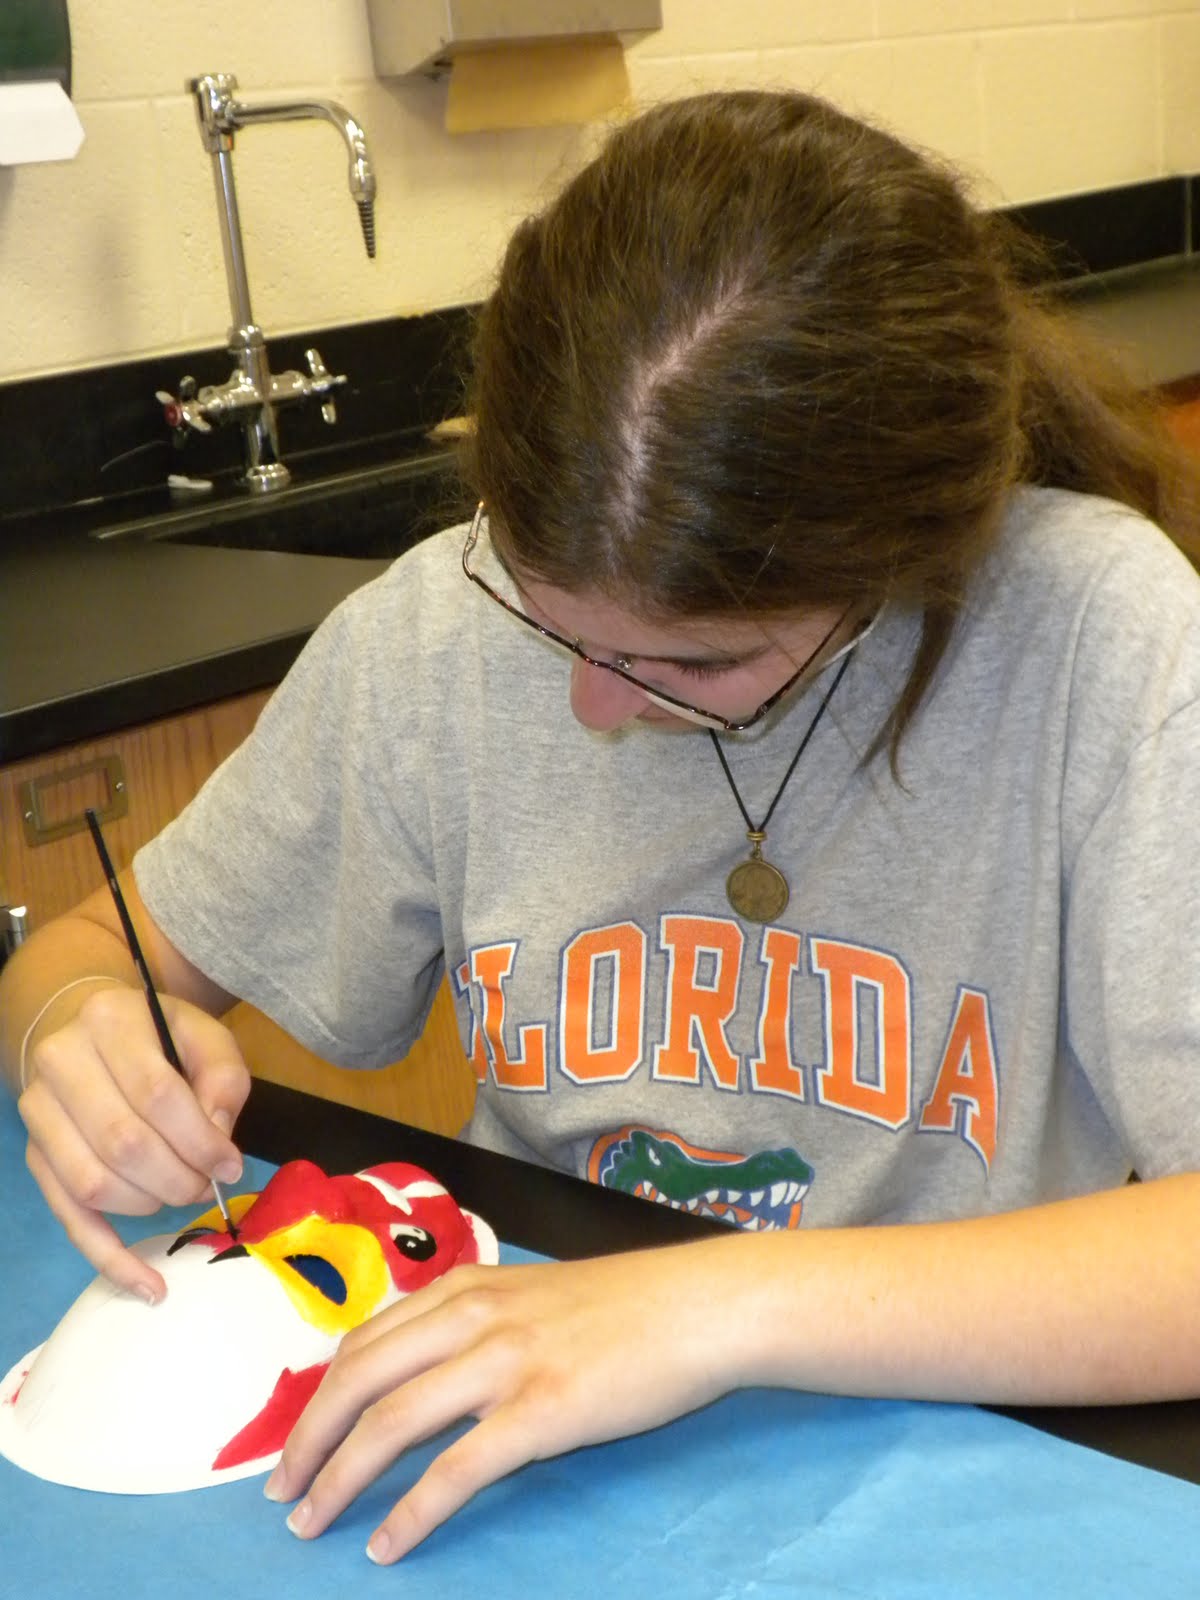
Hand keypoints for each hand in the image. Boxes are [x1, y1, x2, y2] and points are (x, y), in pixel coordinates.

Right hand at [18, 983, 248, 1301]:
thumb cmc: (158, 1035)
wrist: (88, 1028)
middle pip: (124, 1144)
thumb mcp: (205, 1036)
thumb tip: (219, 1144)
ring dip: (151, 1206)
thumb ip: (223, 1080)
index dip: (200, 1140)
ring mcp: (38, 1113)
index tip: (231, 1163)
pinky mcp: (34, 1157)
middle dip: (178, 1177)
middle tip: (207, 1184)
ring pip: (94, 1185)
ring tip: (183, 1195)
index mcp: (109, 1020)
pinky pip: (69, 1218)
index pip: (157, 1095)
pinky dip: (109, 1258)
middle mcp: (60, 1063)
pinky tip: (147, 1285)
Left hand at [267, 1240, 742, 1562]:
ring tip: (311, 1522)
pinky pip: (456, 1470)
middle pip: (358, 1378)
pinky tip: (389, 1545)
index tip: (294, 1438)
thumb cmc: (626, 1304)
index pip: (364, 1340)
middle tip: (281, 1491)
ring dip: (340, 1477)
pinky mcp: (540, 1411)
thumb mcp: (535, 1294)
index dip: (318, 1394)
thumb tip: (427, 1366)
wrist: (699, 1305)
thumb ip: (479, 1321)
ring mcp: (504, 1362)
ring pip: (391, 1422)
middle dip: (308, 1439)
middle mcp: (472, 1316)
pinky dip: (412, 1512)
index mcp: (467, 1286)